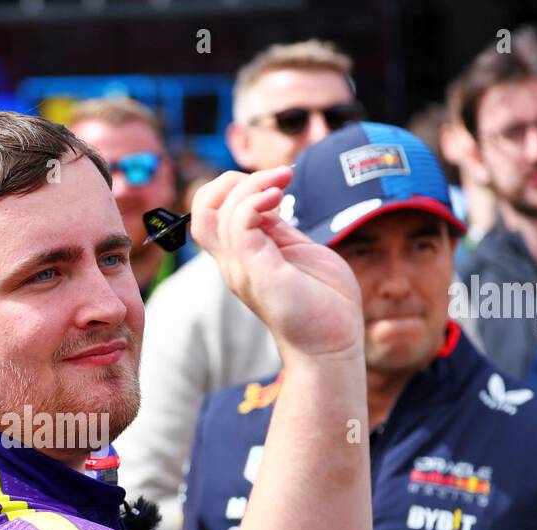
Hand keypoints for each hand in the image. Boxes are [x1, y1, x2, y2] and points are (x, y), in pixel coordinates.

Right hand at [189, 167, 362, 359]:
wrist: (334, 342)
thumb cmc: (321, 300)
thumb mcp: (294, 249)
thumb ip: (275, 227)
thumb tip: (266, 195)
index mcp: (239, 256)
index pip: (209, 213)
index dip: (230, 187)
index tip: (273, 183)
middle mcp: (233, 263)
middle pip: (202, 210)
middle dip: (231, 180)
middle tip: (276, 179)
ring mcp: (241, 269)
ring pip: (218, 213)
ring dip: (251, 185)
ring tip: (283, 183)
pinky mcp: (258, 273)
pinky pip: (238, 226)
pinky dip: (255, 201)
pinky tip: (279, 199)